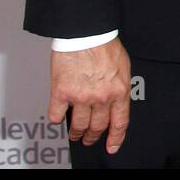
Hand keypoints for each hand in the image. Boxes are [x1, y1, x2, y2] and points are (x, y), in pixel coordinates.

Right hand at [49, 38, 130, 152]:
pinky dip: (57, 119)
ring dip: (76, 132)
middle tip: (89, 138)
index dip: (116, 137)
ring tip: (75, 133)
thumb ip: (119, 86)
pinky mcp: (61, 93)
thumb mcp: (122, 67)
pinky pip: (57, 115)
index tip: (112, 146)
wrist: (86, 33)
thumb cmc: (104, 45)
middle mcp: (101, 97)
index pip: (120, 122)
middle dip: (93, 136)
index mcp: (119, 90)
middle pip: (98, 126)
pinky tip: (59, 117)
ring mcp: (81, 96)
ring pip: (78, 125)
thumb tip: (116, 101)